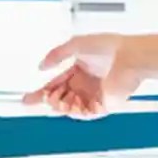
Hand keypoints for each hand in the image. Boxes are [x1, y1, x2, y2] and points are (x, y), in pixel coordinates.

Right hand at [22, 33, 143, 118]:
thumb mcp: (76, 44)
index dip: (42, 92)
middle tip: (40, 98)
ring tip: (55, 99)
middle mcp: (86, 84)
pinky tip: (70, 103)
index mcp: (79, 70)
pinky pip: (84, 113)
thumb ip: (57, 54)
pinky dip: (74, 110)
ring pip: (69, 107)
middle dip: (48, 100)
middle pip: (60, 98)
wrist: (129, 56)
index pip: (56, 84)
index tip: (28, 98)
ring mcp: (93, 95)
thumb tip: (41, 66)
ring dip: (60, 105)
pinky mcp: (103, 105)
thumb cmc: (110, 46)